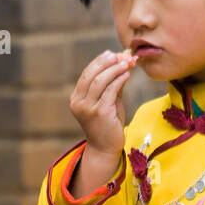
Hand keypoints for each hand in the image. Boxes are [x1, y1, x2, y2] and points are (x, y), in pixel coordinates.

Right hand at [68, 48, 136, 197]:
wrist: (106, 150)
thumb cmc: (108, 126)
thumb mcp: (109, 102)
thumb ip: (112, 85)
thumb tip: (123, 62)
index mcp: (76, 98)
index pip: (87, 74)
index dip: (100, 61)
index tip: (113, 54)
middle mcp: (78, 102)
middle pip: (92, 74)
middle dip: (107, 62)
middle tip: (121, 55)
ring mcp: (87, 108)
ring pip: (100, 81)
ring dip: (115, 69)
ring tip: (127, 63)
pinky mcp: (99, 113)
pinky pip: (110, 91)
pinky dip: (119, 80)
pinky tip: (127, 74)